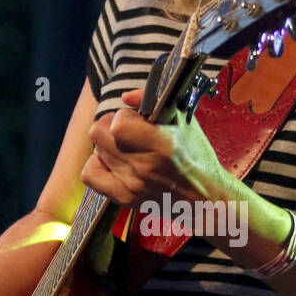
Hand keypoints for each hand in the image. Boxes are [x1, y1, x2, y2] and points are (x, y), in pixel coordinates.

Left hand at [81, 87, 226, 208]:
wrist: (205, 198)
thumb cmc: (197, 157)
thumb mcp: (184, 122)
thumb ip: (153, 102)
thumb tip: (126, 97)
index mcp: (162, 146)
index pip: (119, 123)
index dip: (125, 116)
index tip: (137, 119)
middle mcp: (144, 166)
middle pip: (99, 134)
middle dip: (111, 125)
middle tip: (126, 129)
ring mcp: (132, 184)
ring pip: (96, 150)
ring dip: (107, 144)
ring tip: (125, 146)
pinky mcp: (124, 198)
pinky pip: (90, 175)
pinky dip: (97, 164)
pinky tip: (112, 162)